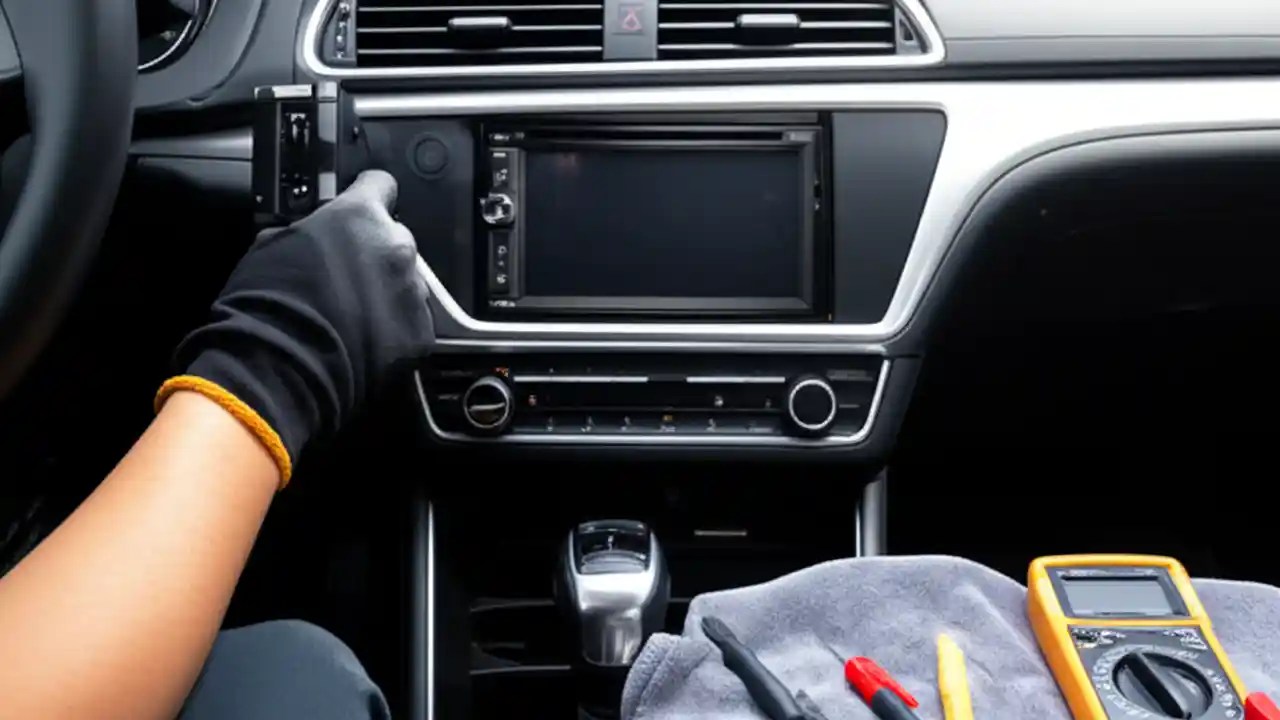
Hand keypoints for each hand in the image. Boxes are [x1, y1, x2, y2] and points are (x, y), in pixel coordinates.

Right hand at [158, 170, 433, 484]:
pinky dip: (394, 330)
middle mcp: (396, 248)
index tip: (364, 204)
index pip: (380, 186)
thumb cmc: (267, 304)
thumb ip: (306, 231)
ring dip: (387, 293)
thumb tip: (312, 233)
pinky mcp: (420, 334)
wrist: (282, 367)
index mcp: (359, 216)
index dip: (369, 196)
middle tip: (346, 280)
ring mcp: (413, 292)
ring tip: (353, 317)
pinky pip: (411, 324)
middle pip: (395, 241)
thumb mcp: (272, 246)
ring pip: (407, 284)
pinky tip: (364, 342)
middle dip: (375, 255)